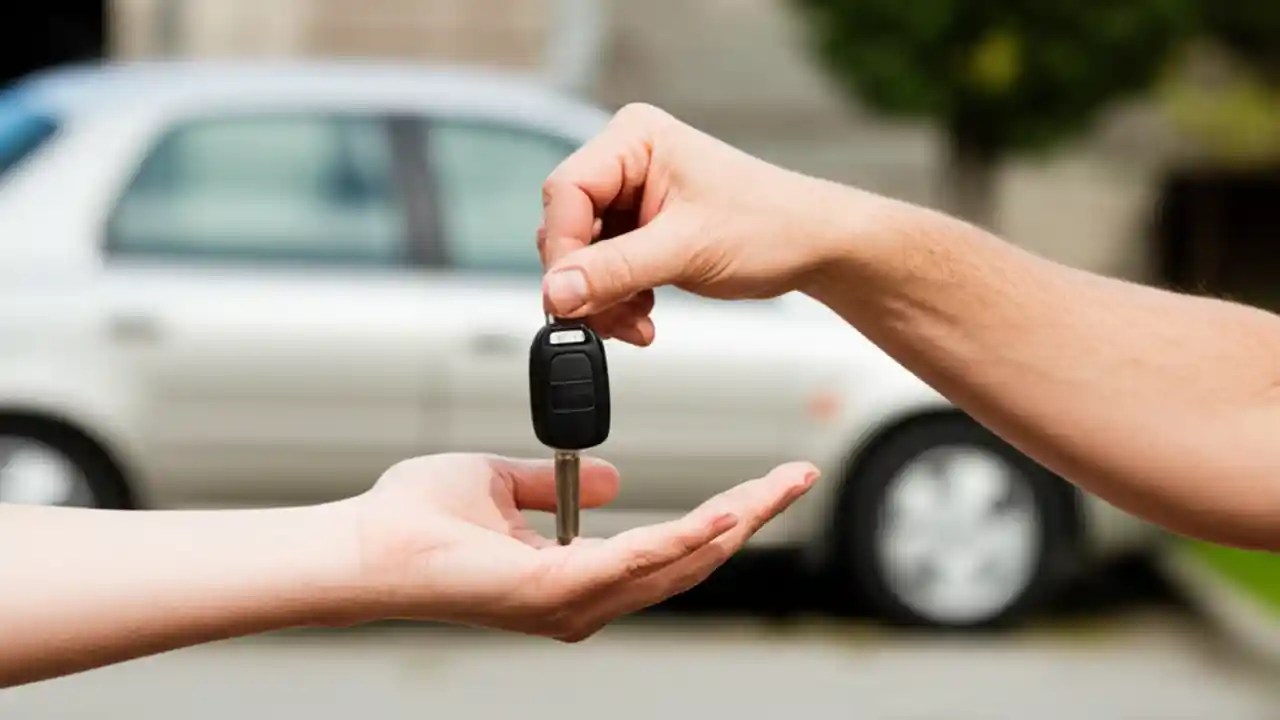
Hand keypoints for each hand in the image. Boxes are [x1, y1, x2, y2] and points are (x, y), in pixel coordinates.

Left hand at [351, 453, 817, 640]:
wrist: (363, 545)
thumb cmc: (413, 522)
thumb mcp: (497, 482)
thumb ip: (551, 484)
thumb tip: (603, 479)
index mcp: (575, 577)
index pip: (668, 548)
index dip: (722, 516)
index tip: (766, 483)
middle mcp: (584, 600)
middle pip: (690, 559)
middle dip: (750, 518)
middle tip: (797, 478)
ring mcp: (573, 603)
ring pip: (677, 561)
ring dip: (735, 522)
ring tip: (780, 487)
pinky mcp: (555, 592)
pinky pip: (637, 559)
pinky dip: (687, 534)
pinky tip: (727, 510)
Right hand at [539, 103, 870, 344]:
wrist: (815, 246)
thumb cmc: (771, 226)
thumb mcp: (686, 249)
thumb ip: (614, 271)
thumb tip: (556, 292)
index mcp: (635, 138)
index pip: (566, 192)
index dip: (563, 249)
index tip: (568, 296)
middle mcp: (628, 160)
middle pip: (568, 227)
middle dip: (587, 282)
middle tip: (609, 317)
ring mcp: (632, 196)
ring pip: (583, 256)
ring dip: (603, 299)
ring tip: (637, 322)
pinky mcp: (640, 229)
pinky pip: (603, 269)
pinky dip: (616, 299)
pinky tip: (643, 314)